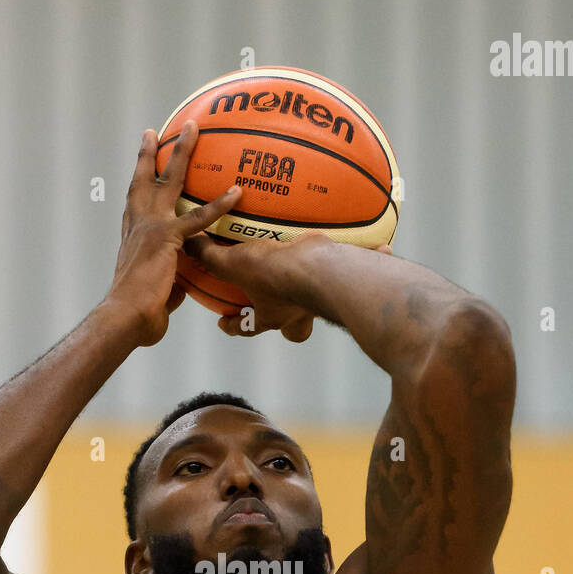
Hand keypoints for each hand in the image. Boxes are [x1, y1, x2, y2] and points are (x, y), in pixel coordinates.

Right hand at [106, 123, 242, 346]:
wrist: (126, 316)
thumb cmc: (137, 316)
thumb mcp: (156, 298)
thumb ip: (170, 288)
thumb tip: (181, 291)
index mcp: (131, 237)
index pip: (135, 205)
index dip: (140, 186)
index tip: (142, 169)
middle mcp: (137, 225)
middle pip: (144, 180)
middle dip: (150, 154)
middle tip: (155, 133)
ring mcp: (152, 227)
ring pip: (170, 181)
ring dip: (182, 151)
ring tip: (193, 127)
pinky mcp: (168, 237)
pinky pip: (199, 218)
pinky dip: (219, 205)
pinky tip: (236, 192)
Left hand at [184, 233, 394, 340]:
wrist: (323, 273)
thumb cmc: (278, 275)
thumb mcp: (238, 264)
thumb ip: (212, 256)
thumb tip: (190, 243)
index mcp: (274, 315)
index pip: (248, 327)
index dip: (233, 326)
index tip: (222, 323)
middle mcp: (300, 313)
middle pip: (295, 330)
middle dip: (291, 326)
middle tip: (283, 310)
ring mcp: (325, 300)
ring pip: (329, 304)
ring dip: (330, 294)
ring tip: (329, 273)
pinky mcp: (347, 281)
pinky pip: (360, 272)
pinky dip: (373, 261)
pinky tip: (382, 247)